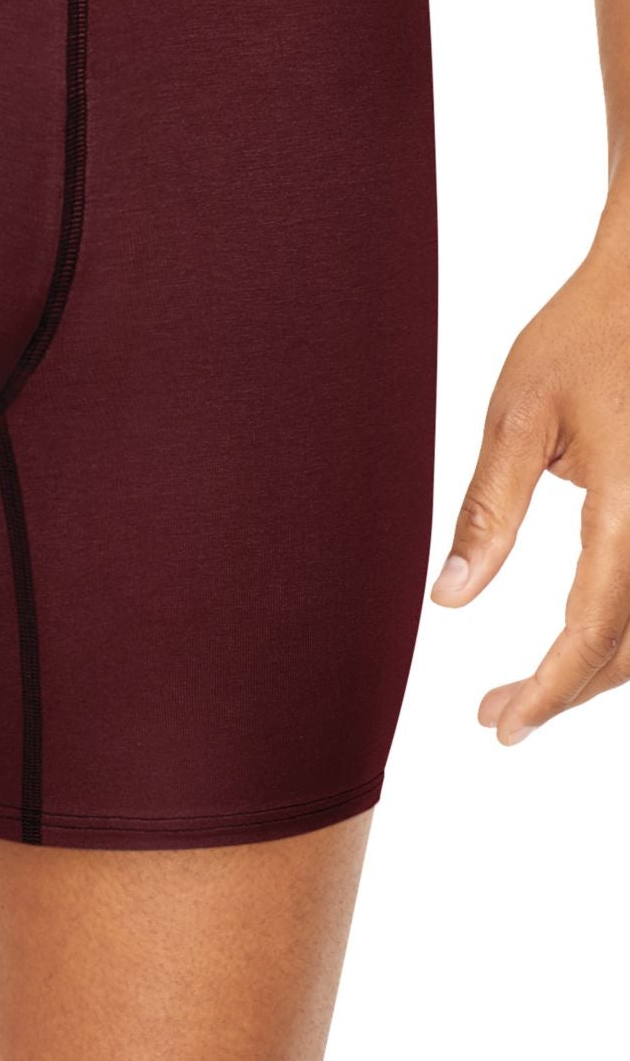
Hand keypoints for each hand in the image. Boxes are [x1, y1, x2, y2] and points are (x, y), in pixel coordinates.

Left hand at [432, 227, 629, 742]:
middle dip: (566, 692)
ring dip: (598, 669)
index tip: (501, 725)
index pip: (593, 630)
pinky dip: (622, 630)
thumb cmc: (585, 336)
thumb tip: (449, 600)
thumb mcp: (519, 418)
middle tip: (495, 714)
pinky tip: (579, 640)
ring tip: (524, 690)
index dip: (548, 690)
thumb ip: (488, 513)